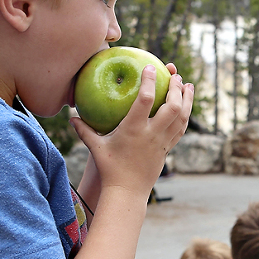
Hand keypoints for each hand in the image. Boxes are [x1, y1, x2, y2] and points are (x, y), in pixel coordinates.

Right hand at [72, 64, 193, 199]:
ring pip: (182, 117)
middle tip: (175, 74)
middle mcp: (152, 134)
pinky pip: (181, 129)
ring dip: (187, 99)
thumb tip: (71, 116)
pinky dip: (185, 115)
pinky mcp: (167, 149)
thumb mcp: (96, 148)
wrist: (127, 191)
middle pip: (172, 107)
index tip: (150, 66)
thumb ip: (84, 130)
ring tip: (188, 85)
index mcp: (133, 129)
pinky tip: (185, 106)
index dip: (149, 81)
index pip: (145, 100)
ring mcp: (162, 142)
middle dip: (176, 88)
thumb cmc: (110, 168)